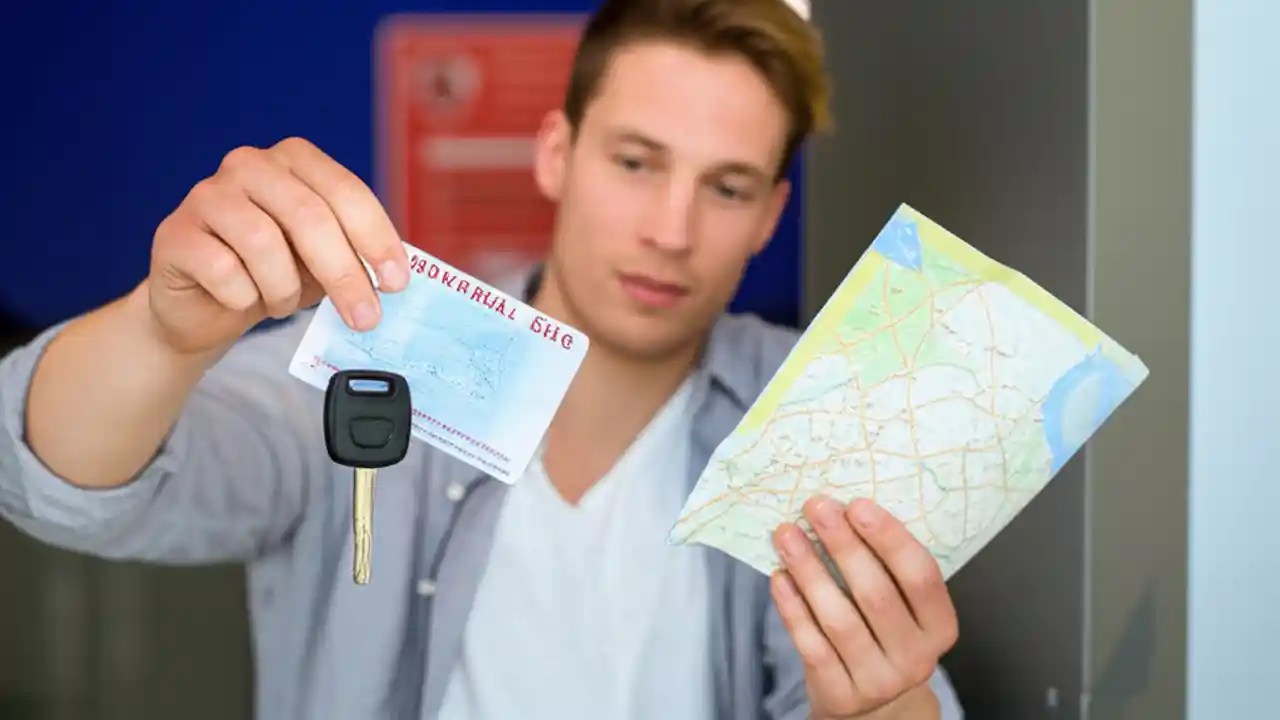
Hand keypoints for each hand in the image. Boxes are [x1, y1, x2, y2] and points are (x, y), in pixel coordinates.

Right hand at [146, 136, 409, 354]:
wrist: (205, 308)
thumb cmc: (274, 274)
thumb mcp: (324, 261)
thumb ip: (355, 257)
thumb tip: (396, 278)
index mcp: (295, 160)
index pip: (345, 191)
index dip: (375, 237)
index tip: (397, 283)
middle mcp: (249, 164)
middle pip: (308, 215)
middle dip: (344, 273)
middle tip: (365, 317)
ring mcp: (206, 194)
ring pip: (262, 242)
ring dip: (283, 288)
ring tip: (281, 303)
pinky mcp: (174, 233)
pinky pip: (222, 271)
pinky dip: (243, 297)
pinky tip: (241, 299)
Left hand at [770, 496, 958, 719]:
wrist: (873, 701)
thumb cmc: (883, 632)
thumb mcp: (902, 605)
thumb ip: (885, 567)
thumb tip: (843, 508)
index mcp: (940, 625)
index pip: (921, 577)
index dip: (890, 539)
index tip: (857, 505)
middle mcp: (916, 657)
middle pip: (876, 595)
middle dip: (844, 546)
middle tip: (816, 507)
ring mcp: (878, 681)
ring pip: (839, 619)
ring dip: (810, 571)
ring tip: (786, 534)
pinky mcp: (841, 694)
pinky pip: (811, 644)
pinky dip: (793, 607)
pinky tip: (779, 577)